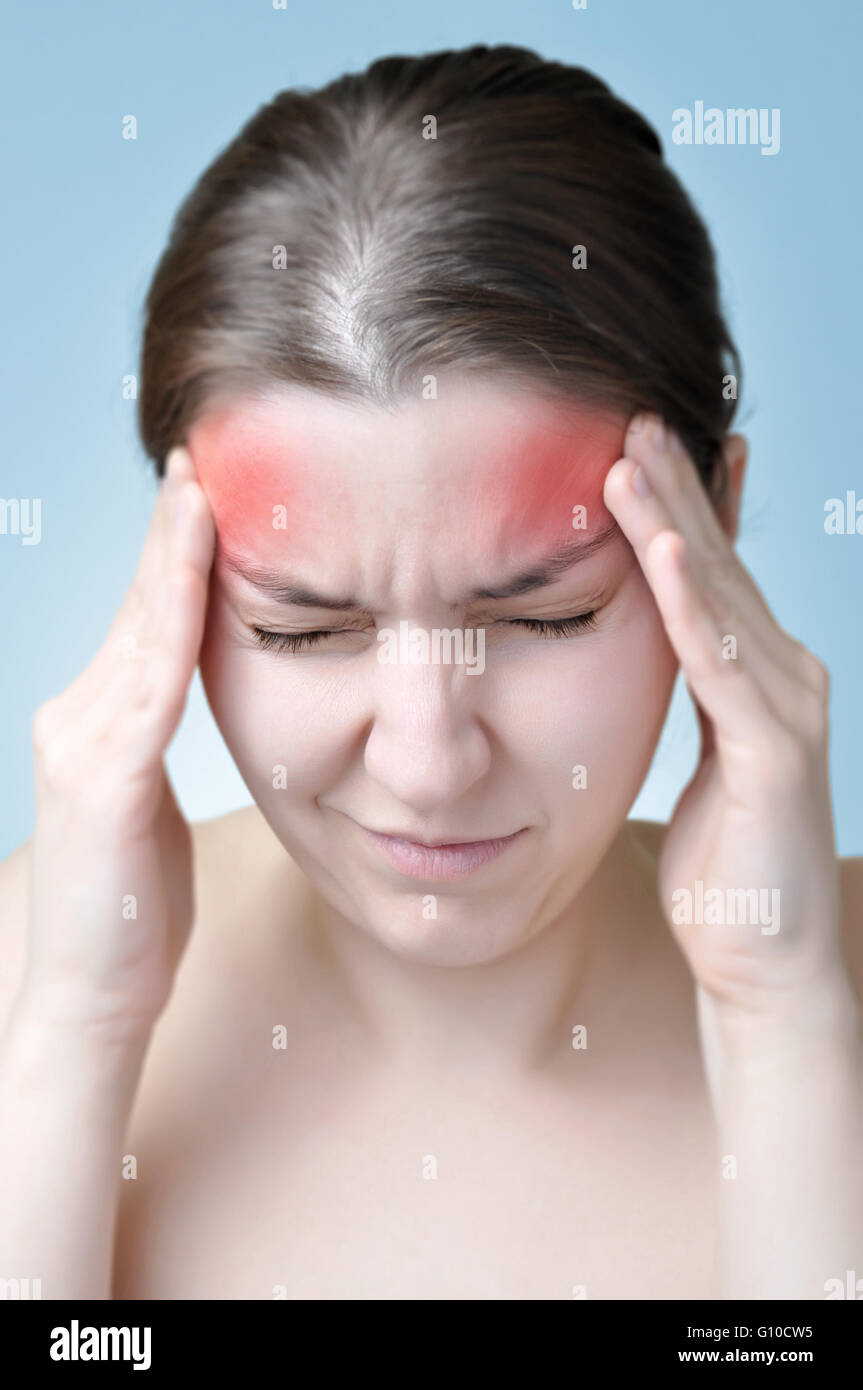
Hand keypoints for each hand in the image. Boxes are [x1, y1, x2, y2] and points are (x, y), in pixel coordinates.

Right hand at [16, 447, 214, 1038]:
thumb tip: (183, 705)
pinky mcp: (103, 779)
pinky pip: (151, 680)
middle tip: (201, 458)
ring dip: (172, 554)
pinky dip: (173, 615)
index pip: (141, 626)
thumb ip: (154, 751)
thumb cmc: (132, 916)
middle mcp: (75, 721)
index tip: (201, 495)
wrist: (94, 1000)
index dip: (170, 559)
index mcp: (94, 728)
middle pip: (137, 610)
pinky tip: (192, 567)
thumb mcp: (149, 816)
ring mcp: (82, 746)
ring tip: (199, 485)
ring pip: (140, 630)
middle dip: (171, 534)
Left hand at [603, 413, 844, 1022]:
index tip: (640, 441)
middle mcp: (781, 676)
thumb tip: (656, 653)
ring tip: (634, 451)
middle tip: (631, 412)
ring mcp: (787, 709)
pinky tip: (667, 551)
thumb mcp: (698, 762)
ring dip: (675, 520)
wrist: (764, 963)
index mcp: (754, 676)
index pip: (711, 574)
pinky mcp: (776, 753)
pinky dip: (692, 605)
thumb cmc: (723, 868)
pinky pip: (722, 666)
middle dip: (673, 487)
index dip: (681, 504)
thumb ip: (690, 701)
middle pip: (717, 564)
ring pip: (719, 597)